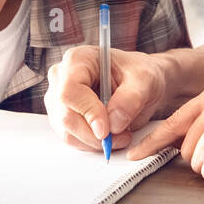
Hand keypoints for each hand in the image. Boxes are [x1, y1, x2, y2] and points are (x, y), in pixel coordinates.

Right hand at [45, 45, 169, 151]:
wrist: (140, 83)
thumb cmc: (139, 74)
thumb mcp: (145, 80)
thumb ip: (131, 98)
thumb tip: (113, 122)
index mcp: (78, 59)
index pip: (70, 91)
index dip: (88, 113)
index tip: (107, 130)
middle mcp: (62, 78)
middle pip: (65, 115)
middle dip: (94, 134)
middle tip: (121, 137)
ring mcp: (59, 99)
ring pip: (67, 131)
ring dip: (95, 142)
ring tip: (121, 136)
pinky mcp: (63, 117)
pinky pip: (71, 138)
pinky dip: (92, 144)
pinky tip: (111, 136)